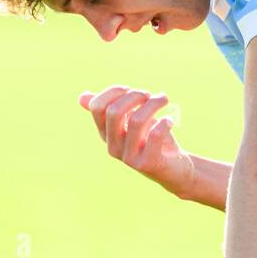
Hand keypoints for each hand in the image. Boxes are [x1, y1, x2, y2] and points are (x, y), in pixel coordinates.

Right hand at [80, 86, 194, 197]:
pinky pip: (154, 136)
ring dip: (153, 104)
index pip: (97, 107)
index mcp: (105, 134)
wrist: (174, 168)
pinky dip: (164, 123)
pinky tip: (170, 120)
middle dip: (134, 96)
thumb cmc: (150, 140)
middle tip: (149, 95)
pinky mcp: (147, 164)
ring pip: (137, 121)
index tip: (130, 90)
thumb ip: (110, 109)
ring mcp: (128, 157)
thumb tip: (82, 97)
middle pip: (114, 112)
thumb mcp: (129, 122)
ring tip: (163, 100)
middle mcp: (112, 146)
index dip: (114, 92)